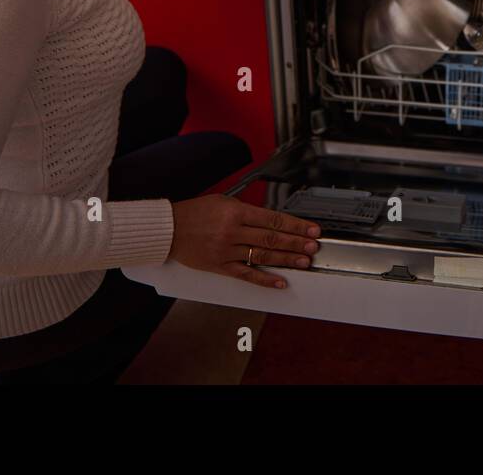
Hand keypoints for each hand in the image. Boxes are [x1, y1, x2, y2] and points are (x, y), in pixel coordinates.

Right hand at [168, 194, 320, 288]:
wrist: (169, 229)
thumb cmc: (194, 213)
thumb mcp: (223, 201)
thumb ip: (246, 211)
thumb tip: (272, 220)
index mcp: (236, 211)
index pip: (273, 219)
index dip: (296, 225)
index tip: (311, 229)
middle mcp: (233, 231)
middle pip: (272, 238)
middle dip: (296, 242)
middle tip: (313, 246)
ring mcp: (227, 250)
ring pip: (263, 255)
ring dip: (286, 259)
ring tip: (304, 261)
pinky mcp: (220, 266)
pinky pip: (246, 274)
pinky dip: (265, 279)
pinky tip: (280, 281)